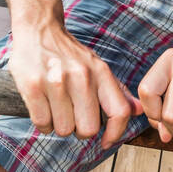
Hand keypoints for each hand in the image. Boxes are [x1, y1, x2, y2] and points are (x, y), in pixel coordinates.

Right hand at [8, 20, 143, 150]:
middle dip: (80, 130)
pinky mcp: (33, 86)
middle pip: (88, 129)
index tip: (106, 141)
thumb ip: (118, 91)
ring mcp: (56, 81)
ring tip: (57, 107)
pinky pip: (42, 123)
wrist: (39, 29)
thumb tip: (140, 111)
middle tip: (73, 116)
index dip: (115, 134)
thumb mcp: (98, 67)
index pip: (119, 112)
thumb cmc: (70, 55)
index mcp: (101, 72)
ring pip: (63, 129)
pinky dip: (43, 122)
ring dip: (59, 125)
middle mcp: (81, 76)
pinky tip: (44, 107)